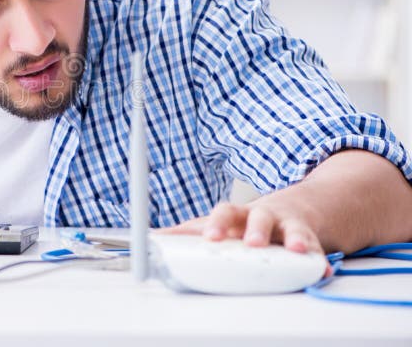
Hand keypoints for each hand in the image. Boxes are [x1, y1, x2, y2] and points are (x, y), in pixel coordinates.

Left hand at [159, 200, 323, 254]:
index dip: (217, 224)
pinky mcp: (309, 240)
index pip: (225, 213)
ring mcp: (288, 226)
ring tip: (294, 249)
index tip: (210, 237)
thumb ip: (191, 230)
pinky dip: (318, 260)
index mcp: (238, 215)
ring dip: (293, 238)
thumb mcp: (222, 222)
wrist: (295, 208)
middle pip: (259, 216)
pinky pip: (316, 250)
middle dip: (256, 229)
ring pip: (292, 229)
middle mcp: (263, 216)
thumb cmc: (249, 220)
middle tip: (252, 243)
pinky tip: (320, 269)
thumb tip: (155, 236)